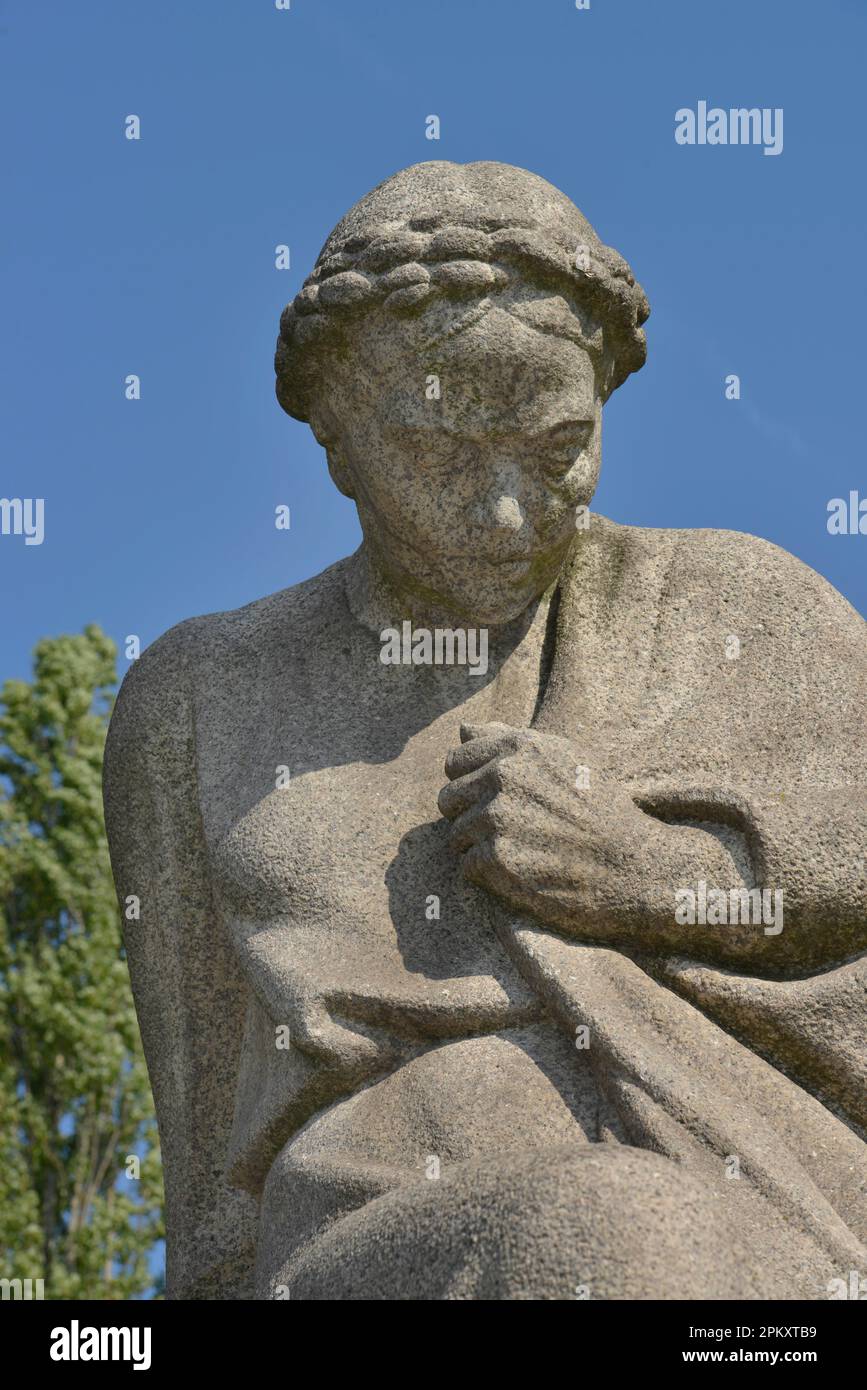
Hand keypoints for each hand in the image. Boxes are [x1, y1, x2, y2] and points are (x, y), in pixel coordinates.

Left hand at [438, 721, 669, 940]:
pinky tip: (521, 872)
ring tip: (522, 852)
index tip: (492, 800)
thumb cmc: (600, 810)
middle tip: (510, 832)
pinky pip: (467, 866)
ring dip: (481, 848)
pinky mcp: (496, 859)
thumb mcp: (565, 759)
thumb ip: (509, 740)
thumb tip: (463, 729)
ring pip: (456, 835)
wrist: (632, 865)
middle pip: (448, 800)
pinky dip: (488, 875)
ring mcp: (498, 818)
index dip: (468, 784)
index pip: (455, 762)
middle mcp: (504, 777)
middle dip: (469, 816)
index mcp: (519, 748)